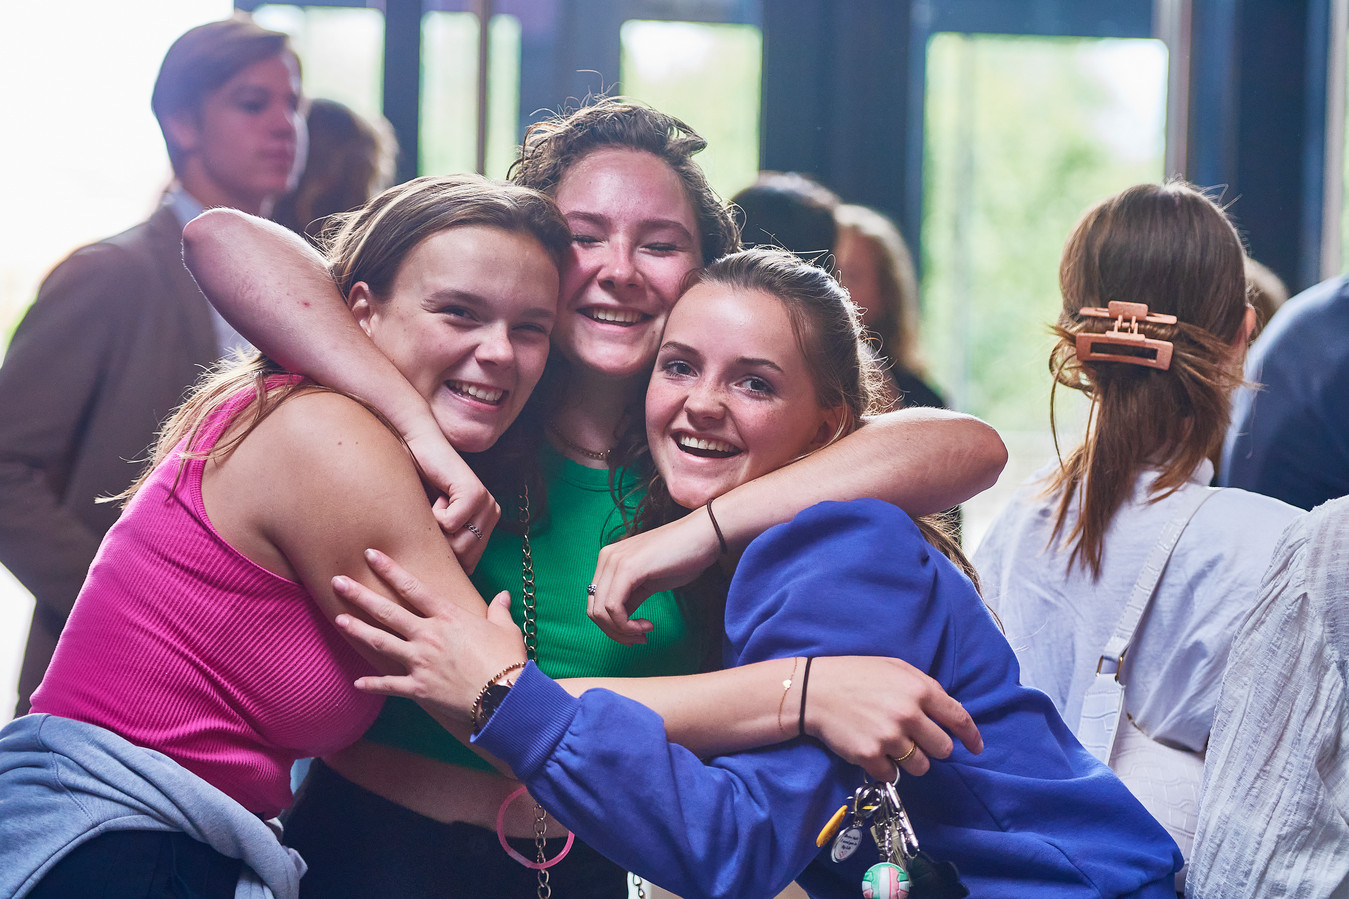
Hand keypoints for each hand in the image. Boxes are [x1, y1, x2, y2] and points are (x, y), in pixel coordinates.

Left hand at [332, 548, 524, 721]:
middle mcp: (429, 635)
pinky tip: (357, 683)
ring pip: (381, 642)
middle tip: (337, 581)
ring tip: (339, 619)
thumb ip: (499, 610)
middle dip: (360, 595)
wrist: (505, 695)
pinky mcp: (419, 688)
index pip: (412, 587)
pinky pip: (390, 685)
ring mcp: (420, 661)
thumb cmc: (507, 659)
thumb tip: (504, 596)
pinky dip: (373, 684)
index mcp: (448, 616)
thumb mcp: (505, 628)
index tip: (370, 555)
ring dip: (358, 630)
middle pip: (387, 611)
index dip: (389, 569)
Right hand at [402, 424, 499, 571]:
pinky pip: (450, 524)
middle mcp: (492, 514)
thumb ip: (442, 546)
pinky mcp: (475, 493)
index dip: (446, 561)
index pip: (469, 565)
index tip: (429, 545)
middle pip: (463, 558)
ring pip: (458, 544)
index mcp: (486, 523)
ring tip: (436, 505)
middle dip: (439, 544)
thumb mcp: (433, 523)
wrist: (419, 445)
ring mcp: (486, 503)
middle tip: (431, 519)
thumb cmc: (419, 486)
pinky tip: (438, 494)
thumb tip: (436, 586)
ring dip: (436, 528)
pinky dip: (435, 513)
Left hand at [588, 510, 720, 644]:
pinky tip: (646, 626)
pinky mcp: (627, 569)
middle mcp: (606, 558)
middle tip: (639, 639)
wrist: (704, 536)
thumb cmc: (682, 558)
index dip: (612, 627)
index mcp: (608, 560)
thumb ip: (630, 598)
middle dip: (615, 633)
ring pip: (600, 612)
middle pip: (593, 611)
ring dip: (622, 632)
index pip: (595, 603)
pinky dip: (627, 625)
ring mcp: (614, 562)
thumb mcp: (649, 583)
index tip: (636, 634)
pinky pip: (613, 608)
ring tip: (644, 632)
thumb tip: (619, 621)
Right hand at [805, 656, 981, 780]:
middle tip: (914, 739)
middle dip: (933, 747)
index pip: (959, 718)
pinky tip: (872, 750)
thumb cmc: (856, 675)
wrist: (814, 691)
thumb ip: (926, 688)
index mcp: (919, 689)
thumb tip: (951, 713)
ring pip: (921, 766)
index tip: (976, 748)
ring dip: (911, 760)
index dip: (971, 737)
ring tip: (890, 744)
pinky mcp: (870, 756)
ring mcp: (889, 737)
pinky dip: (885, 768)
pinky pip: (893, 775)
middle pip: (943, 748)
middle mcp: (908, 714)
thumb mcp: (896, 668)